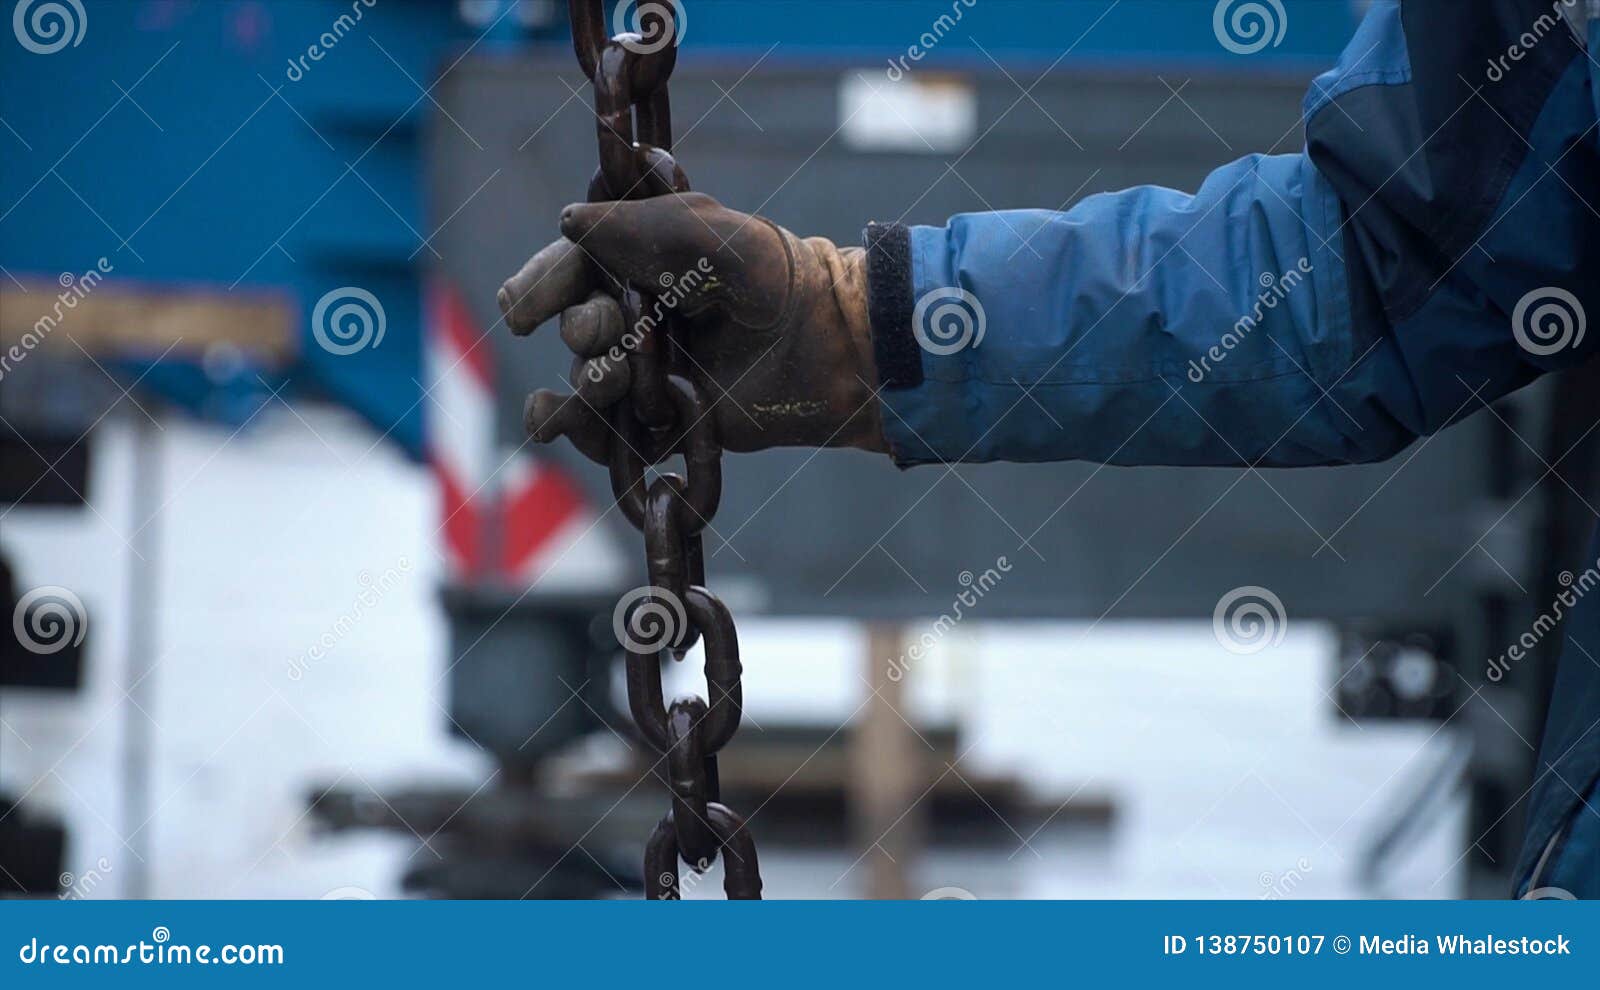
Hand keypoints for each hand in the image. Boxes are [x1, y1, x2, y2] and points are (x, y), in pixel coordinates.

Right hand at [499, 192, 885, 461]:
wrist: (829, 347)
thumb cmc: (778, 279)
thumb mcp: (713, 234)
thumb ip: (642, 225)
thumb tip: (569, 223)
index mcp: (643, 262)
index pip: (572, 270)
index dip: (542, 285)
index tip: (524, 306)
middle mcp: (639, 316)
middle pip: (574, 326)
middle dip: (577, 327)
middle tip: (603, 330)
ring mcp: (650, 373)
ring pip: (585, 380)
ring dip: (584, 381)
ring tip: (612, 378)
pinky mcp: (664, 422)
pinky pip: (605, 433)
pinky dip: (577, 429)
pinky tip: (558, 421)